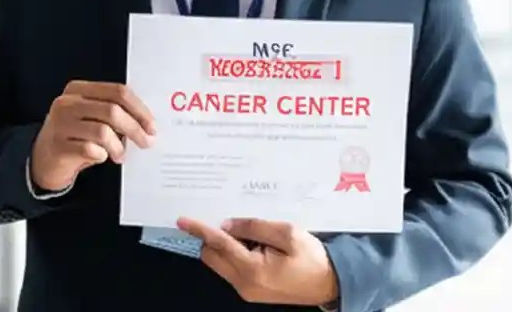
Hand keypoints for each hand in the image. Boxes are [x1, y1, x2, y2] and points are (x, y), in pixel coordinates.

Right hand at [30, 81, 156, 190]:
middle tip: (146, 141)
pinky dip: (102, 155)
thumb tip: (145, 123)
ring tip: (120, 154)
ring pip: (103, 131)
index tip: (151, 125)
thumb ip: (113, 112)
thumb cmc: (74, 136)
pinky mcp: (58, 146)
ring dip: (118, 146)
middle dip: (135, 128)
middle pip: (113, 110)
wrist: (43, 159)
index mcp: (79, 89)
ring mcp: (60, 124)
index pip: (117, 91)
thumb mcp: (90, 117)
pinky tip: (101, 157)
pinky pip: (91, 150)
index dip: (139, 109)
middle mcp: (67, 103)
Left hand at [176, 216, 339, 306]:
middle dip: (213, 238)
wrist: (329, 283)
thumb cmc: (311, 257)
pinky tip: (256, 246)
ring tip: (253, 236)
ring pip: (220, 264)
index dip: (200, 230)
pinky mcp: (251, 291)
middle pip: (211, 257)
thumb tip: (228, 224)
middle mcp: (243, 283)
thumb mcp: (287, 232)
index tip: (183, 220)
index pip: (218, 244)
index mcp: (252, 268)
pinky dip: (235, 255)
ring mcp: (246, 290)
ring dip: (225, 247)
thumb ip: (255, 227)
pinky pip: (232, 270)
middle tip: (233, 222)